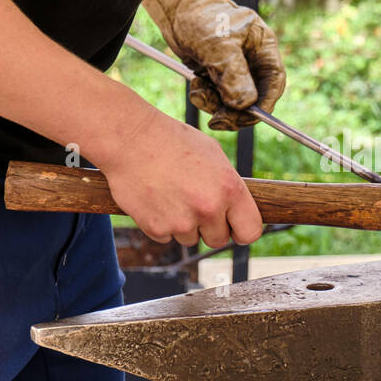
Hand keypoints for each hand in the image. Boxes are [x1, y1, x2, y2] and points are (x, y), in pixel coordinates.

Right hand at [93, 104, 261, 248]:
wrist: (130, 139)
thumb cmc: (173, 141)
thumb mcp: (213, 155)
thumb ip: (228, 186)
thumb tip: (237, 208)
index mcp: (230, 189)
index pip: (250, 232)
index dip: (242, 230)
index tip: (234, 226)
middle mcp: (209, 208)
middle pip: (219, 240)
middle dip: (210, 228)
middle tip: (195, 204)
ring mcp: (182, 222)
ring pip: (191, 239)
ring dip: (184, 225)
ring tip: (172, 195)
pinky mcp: (156, 229)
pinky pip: (166, 237)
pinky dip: (162, 224)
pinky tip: (157, 199)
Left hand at [142, 0, 284, 130]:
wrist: (174, 9)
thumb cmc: (200, 17)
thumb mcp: (218, 44)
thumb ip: (233, 74)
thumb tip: (245, 104)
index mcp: (262, 47)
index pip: (274, 81)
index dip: (266, 102)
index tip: (249, 116)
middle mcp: (252, 60)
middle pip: (254, 97)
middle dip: (236, 111)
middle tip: (218, 120)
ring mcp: (234, 69)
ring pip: (234, 102)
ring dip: (216, 104)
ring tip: (199, 90)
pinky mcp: (217, 75)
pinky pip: (217, 98)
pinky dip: (206, 98)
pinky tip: (196, 83)